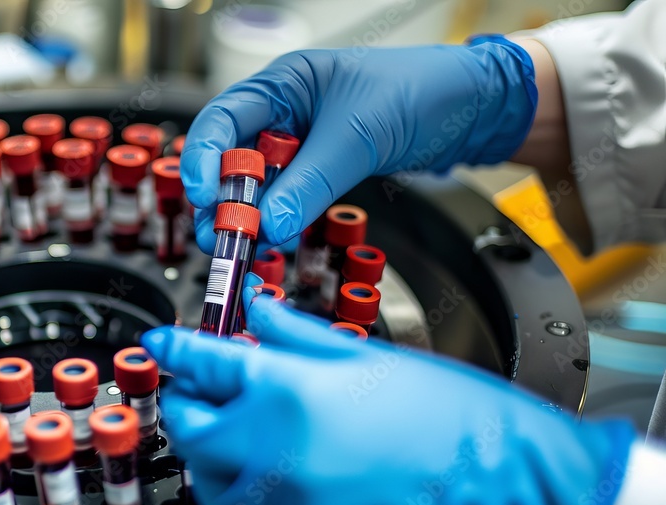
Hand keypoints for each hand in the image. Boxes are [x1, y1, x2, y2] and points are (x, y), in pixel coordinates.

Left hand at [142, 289, 632, 504]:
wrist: (521, 496)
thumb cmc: (463, 424)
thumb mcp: (378, 360)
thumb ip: (301, 336)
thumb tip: (258, 311)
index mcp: (290, 393)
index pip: (204, 364)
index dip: (176, 350)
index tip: (162, 346)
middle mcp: (275, 456)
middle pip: (190, 429)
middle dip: (187, 404)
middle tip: (200, 389)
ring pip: (214, 483)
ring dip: (215, 455)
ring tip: (245, 434)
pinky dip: (259, 495)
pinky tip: (293, 474)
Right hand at [181, 38, 537, 252]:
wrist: (475, 107)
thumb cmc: (423, 91)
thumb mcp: (359, 135)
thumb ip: (311, 182)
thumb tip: (269, 225)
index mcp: (283, 83)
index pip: (223, 120)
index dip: (204, 159)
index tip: (204, 197)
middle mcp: (285, 113)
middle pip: (232, 157)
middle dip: (221, 198)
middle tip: (217, 236)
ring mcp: (302, 142)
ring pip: (257, 182)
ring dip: (247, 215)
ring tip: (240, 245)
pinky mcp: (321, 168)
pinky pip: (287, 195)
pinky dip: (278, 218)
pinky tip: (273, 237)